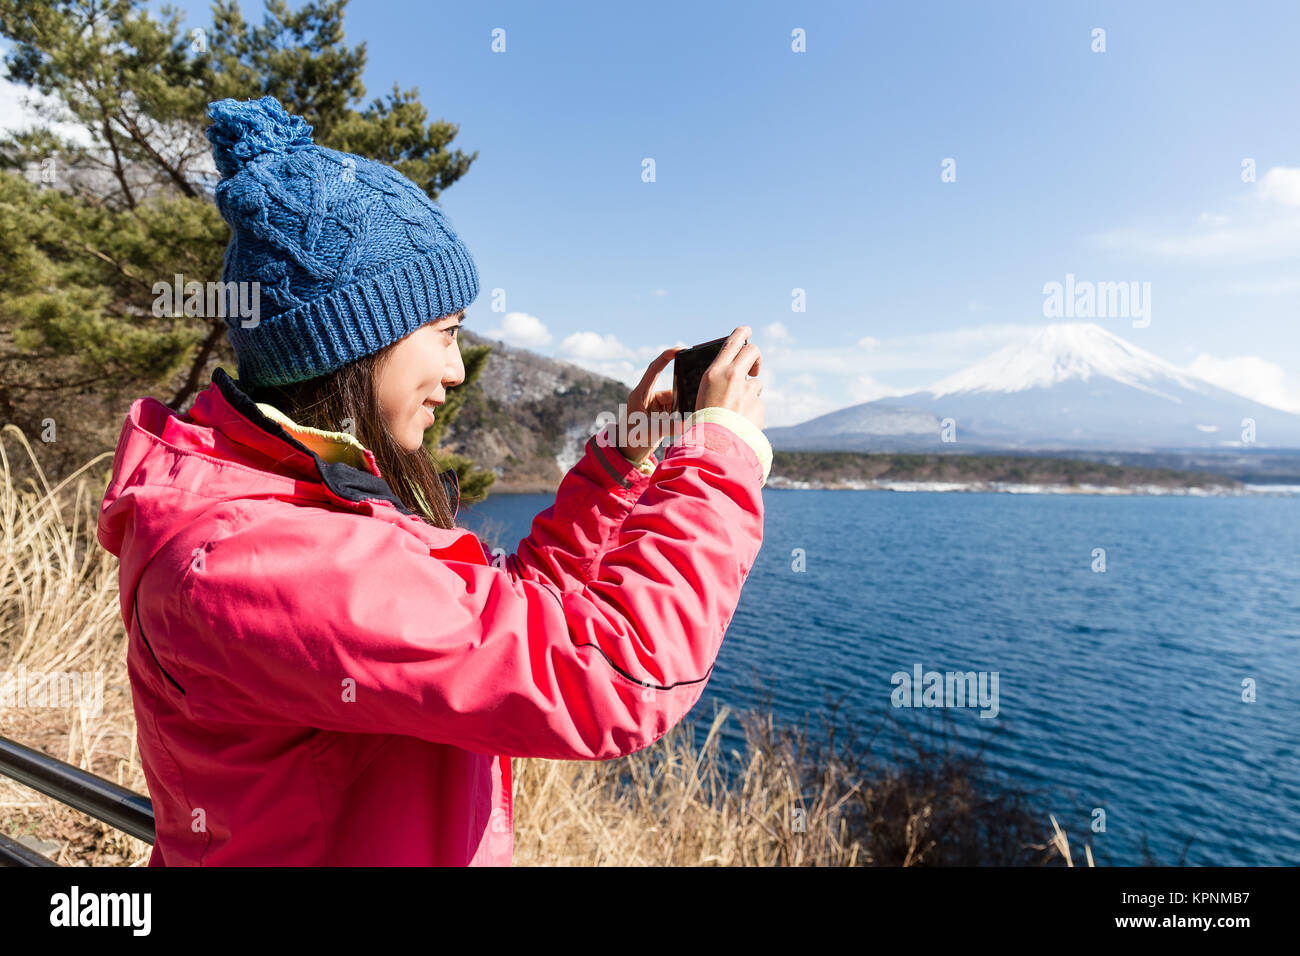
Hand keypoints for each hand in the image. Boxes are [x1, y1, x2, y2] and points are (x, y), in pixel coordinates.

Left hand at [615, 346, 683, 461]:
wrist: (627, 452)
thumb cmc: (631, 439)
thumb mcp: (648, 431)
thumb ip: (667, 426)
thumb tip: (686, 423)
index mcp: (640, 394)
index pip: (654, 369)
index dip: (666, 357)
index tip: (680, 349)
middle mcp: (648, 396)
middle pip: (671, 390)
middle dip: (680, 399)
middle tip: (682, 412)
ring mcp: (655, 405)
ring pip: (675, 401)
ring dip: (680, 412)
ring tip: (677, 425)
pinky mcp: (661, 414)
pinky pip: (676, 410)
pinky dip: (680, 417)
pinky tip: (681, 426)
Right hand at [696, 326, 763, 430]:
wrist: (713, 444)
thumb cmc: (702, 421)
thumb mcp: (703, 395)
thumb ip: (718, 383)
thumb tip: (736, 379)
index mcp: (714, 372)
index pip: (732, 342)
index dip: (742, 332)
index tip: (747, 330)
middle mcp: (732, 376)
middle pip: (752, 351)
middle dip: (755, 357)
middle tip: (754, 369)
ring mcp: (747, 390)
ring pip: (756, 383)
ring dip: (750, 393)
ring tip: (737, 411)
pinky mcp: (758, 404)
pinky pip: (757, 404)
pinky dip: (752, 412)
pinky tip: (741, 422)